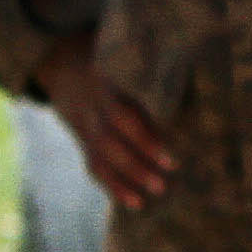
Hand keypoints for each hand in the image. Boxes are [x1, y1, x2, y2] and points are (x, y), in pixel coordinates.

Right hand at [39, 38, 175, 208]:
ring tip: (153, 195)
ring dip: (126, 180)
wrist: (54, 59)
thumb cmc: (103, 50)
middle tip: (165, 180)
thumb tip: (197, 71)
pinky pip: (93, 165)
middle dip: (136, 164)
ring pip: (99, 157)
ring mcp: (81, 125)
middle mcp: (88, 107)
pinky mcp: (81, 139)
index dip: (142, 137)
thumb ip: (149, 62)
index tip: (168, 155)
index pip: (120, 114)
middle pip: (108, 142)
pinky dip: (113, 186)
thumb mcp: (119, 50)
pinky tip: (135, 202)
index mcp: (100, 81)